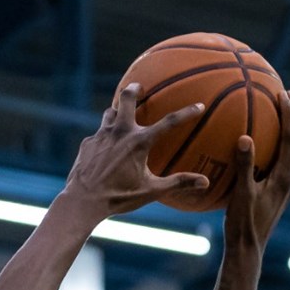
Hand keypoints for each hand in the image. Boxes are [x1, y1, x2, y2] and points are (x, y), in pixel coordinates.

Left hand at [60, 84, 211, 218]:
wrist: (83, 201)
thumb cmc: (119, 198)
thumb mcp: (151, 191)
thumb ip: (178, 183)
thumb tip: (206, 182)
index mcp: (139, 142)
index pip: (169, 122)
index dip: (187, 113)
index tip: (199, 106)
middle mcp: (120, 132)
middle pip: (127, 98)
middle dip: (134, 89)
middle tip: (140, 88)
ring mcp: (101, 135)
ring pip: (110, 113)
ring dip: (117, 112)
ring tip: (121, 116)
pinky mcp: (87, 143)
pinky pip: (98, 134)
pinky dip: (105, 137)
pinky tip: (104, 146)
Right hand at [224, 90, 289, 250]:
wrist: (249, 249)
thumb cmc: (242, 224)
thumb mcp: (241, 194)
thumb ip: (244, 166)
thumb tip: (244, 137)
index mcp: (284, 177)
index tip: (285, 94)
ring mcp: (286, 185)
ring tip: (285, 111)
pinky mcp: (279, 190)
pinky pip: (286, 159)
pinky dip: (282, 143)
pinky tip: (268, 139)